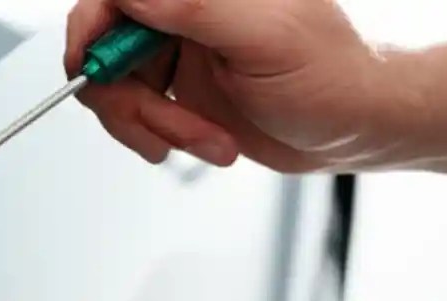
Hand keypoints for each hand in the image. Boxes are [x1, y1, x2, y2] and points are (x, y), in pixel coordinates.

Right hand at [64, 0, 401, 171]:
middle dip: (127, 98)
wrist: (355, 129)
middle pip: (106, 45)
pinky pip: (135, 113)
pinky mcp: (179, 88)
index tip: (91, 68)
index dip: (92, 31)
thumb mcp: (265, 37)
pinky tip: (205, 141)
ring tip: (204, 140)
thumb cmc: (333, 79)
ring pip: (116, 86)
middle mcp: (185, 11)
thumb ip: (195, 5)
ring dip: (151, 126)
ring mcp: (180, 50)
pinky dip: (160, 137)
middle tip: (158, 125)